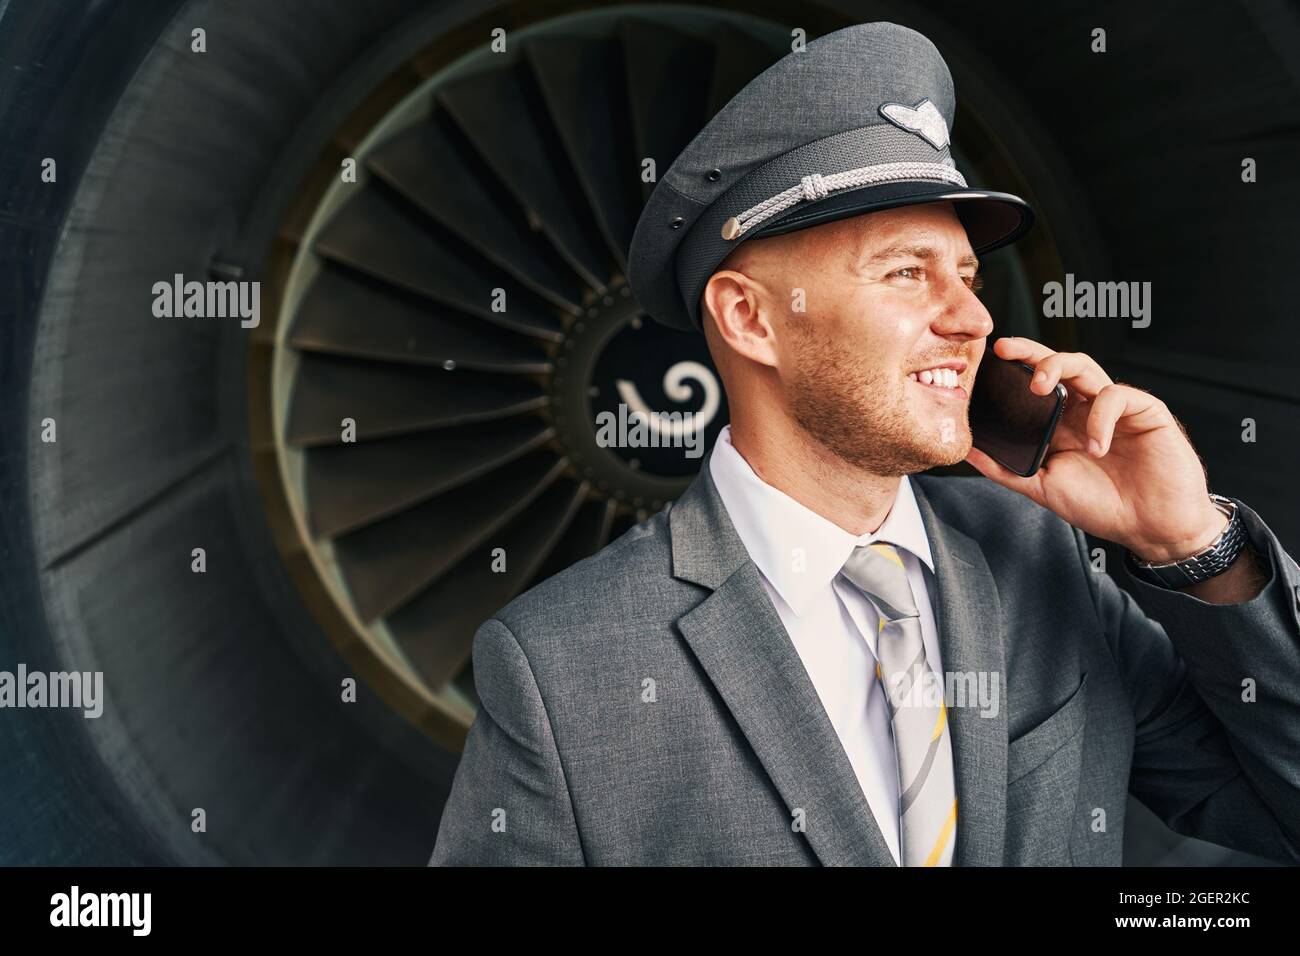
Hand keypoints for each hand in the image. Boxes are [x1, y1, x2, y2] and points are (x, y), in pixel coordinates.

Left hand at [963, 337, 1227, 563]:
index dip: (1014, 368)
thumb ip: (1006, 469)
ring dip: (1057, 368)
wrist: (1152, 529)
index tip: (987, 361)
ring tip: (1038, 386)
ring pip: (1085, 367)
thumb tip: (967, 451)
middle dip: (1030, 351)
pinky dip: (1100, 418)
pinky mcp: (1146, 411)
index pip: (1036, 384)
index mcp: (1063, 423)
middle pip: (1058, 365)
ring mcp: (1115, 408)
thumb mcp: (1044, 487)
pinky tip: (1097, 447)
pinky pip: (1117, 396)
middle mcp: (1086, 409)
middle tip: (1006, 350)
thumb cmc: (1104, 506)